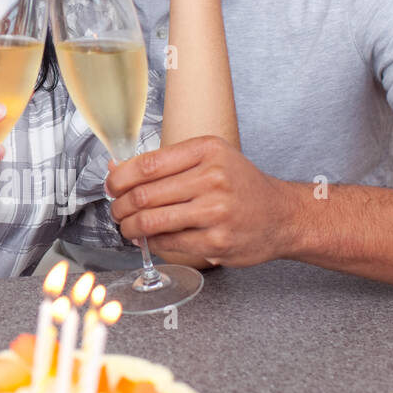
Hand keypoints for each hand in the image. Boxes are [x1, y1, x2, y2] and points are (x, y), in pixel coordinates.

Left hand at [106, 135, 294, 267]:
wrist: (281, 215)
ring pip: (151, 221)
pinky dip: (150, 242)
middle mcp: (213, 178)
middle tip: (117, 210)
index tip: (111, 186)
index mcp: (207, 151)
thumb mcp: (210, 159)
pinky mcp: (217, 240)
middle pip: (144, 195)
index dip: (119, 178)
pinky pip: (168, 242)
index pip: (147, 164)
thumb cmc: (240, 186)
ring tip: (127, 226)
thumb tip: (116, 168)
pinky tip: (148, 238)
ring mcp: (216, 211)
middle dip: (120, 206)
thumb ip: (166, 164)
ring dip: (129, 227)